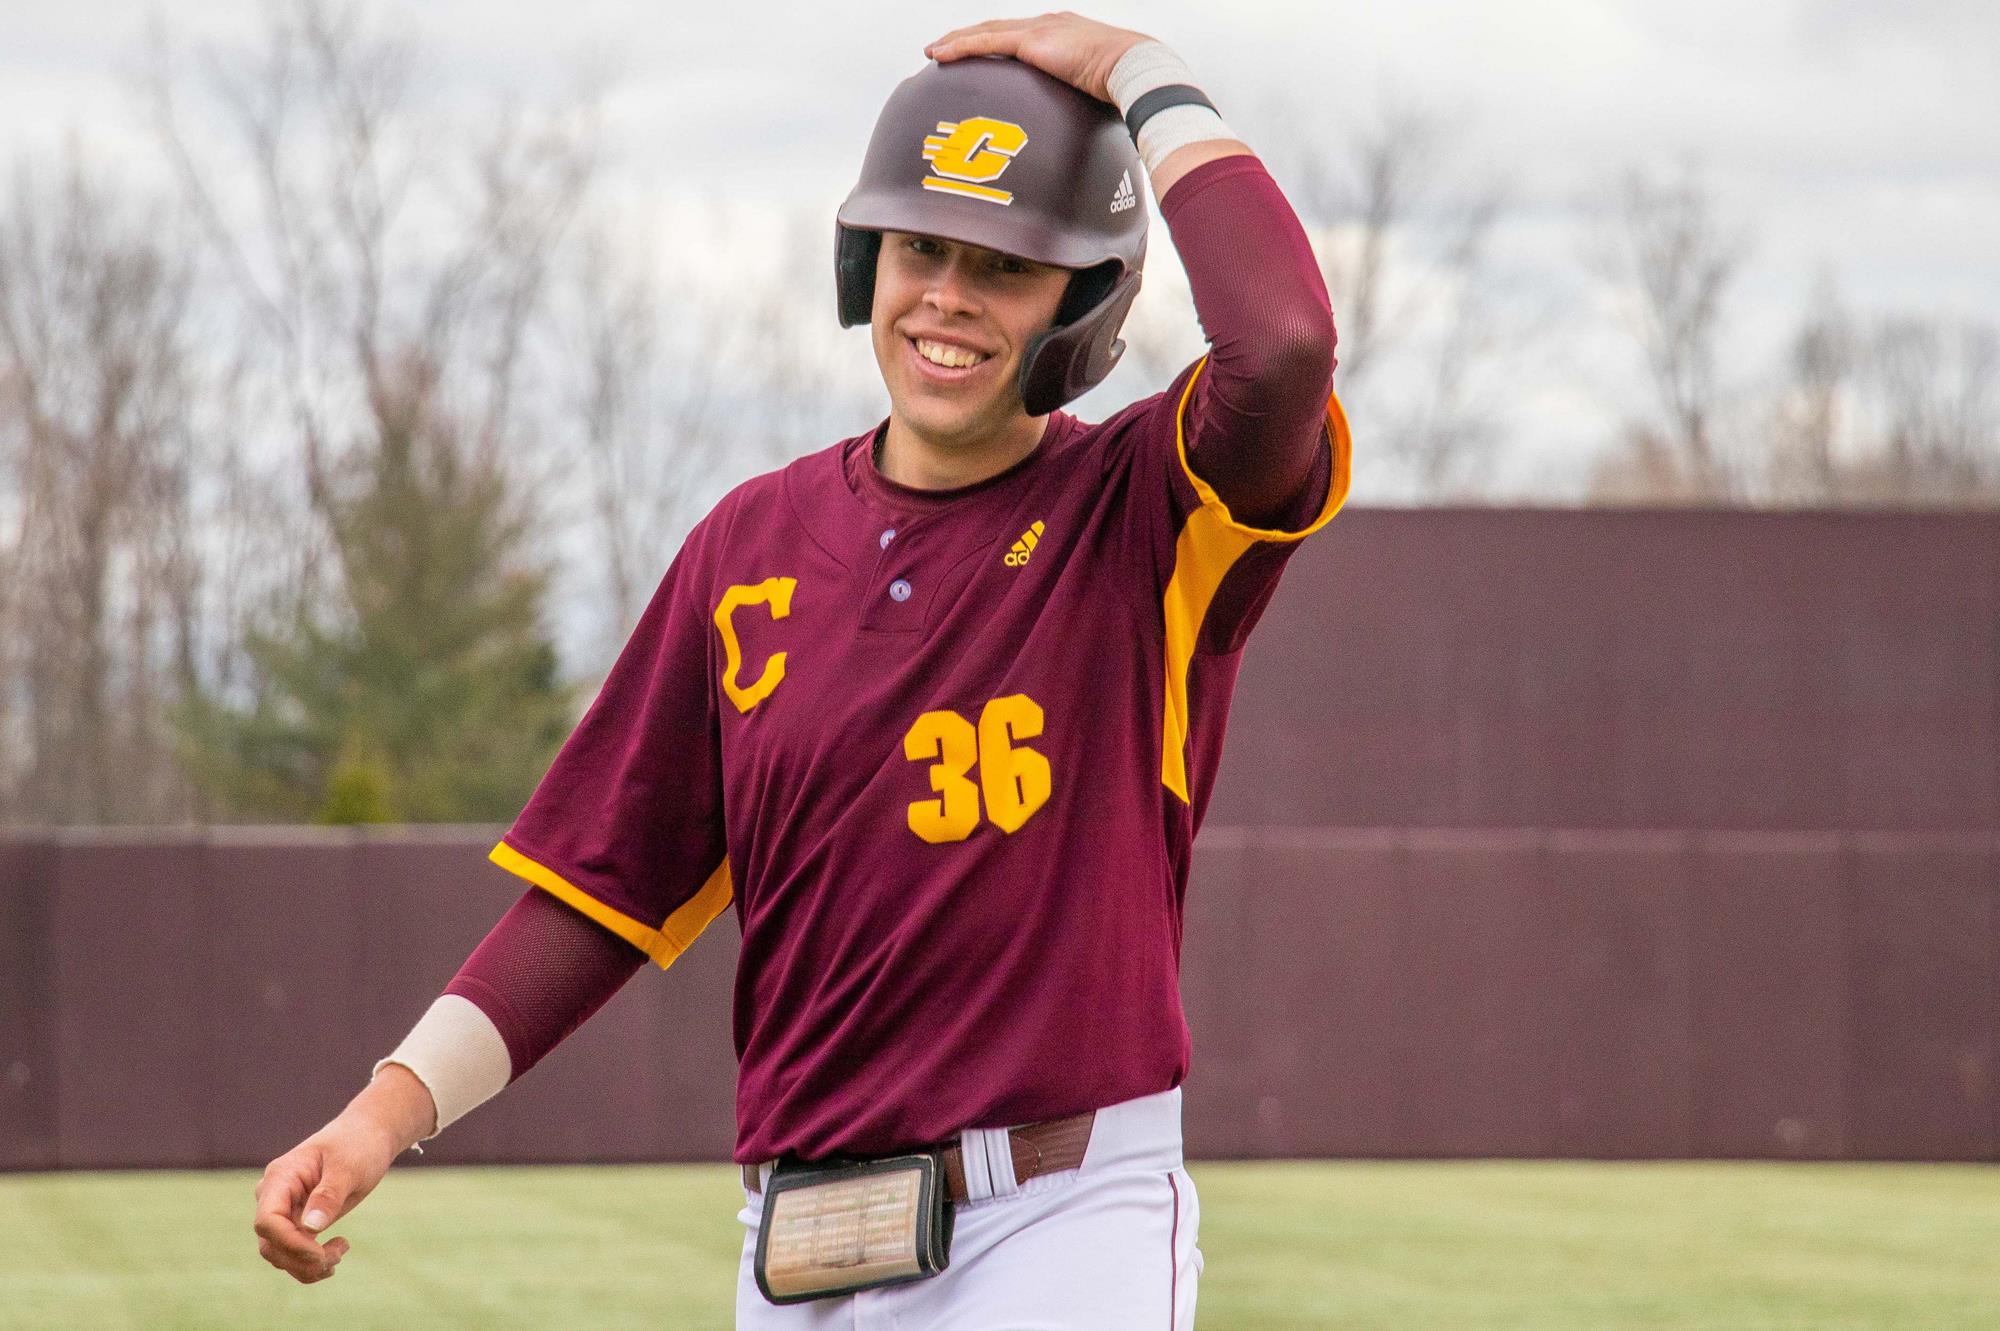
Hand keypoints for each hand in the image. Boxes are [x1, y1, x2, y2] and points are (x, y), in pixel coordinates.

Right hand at [252, 1113, 398, 1282]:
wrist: (369, 1135)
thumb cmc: (358, 1144)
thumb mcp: (349, 1166)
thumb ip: (329, 1195)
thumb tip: (311, 1228)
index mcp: (281, 1176)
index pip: (267, 1220)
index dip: (289, 1242)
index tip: (319, 1252)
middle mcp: (275, 1195)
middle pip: (270, 1243)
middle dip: (301, 1259)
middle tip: (339, 1255)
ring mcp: (285, 1209)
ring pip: (278, 1253)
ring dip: (306, 1265)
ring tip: (340, 1254)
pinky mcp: (297, 1220)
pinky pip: (292, 1251)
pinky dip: (309, 1263)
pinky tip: (334, 1257)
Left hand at [925, 12, 1152, 103]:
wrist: (1133, 68)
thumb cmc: (1127, 86)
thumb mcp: (1099, 94)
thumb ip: (1083, 107)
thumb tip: (1084, 140)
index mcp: (1064, 34)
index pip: (1020, 36)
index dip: (996, 42)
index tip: (979, 53)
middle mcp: (1048, 25)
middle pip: (997, 29)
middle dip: (968, 38)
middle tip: (944, 50)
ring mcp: (1039, 29)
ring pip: (985, 32)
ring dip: (956, 41)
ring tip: (934, 52)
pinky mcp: (1032, 40)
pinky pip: (985, 42)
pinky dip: (960, 47)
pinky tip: (940, 54)